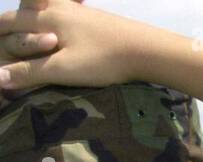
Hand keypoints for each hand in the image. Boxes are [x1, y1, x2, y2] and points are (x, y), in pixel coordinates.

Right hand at [0, 1, 143, 90]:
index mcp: (44, 20)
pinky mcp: (94, 17)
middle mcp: (57, 9)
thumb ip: (28, 72)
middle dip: (11, 19)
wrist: (146, 49)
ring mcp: (77, 11)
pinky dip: (59, 2)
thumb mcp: (62, 70)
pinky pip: (68, 5)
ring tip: (27, 15)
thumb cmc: (103, 61)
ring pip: (46, 4)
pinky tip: (74, 4)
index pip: (10, 22)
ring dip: (33, 8)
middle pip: (25, 9)